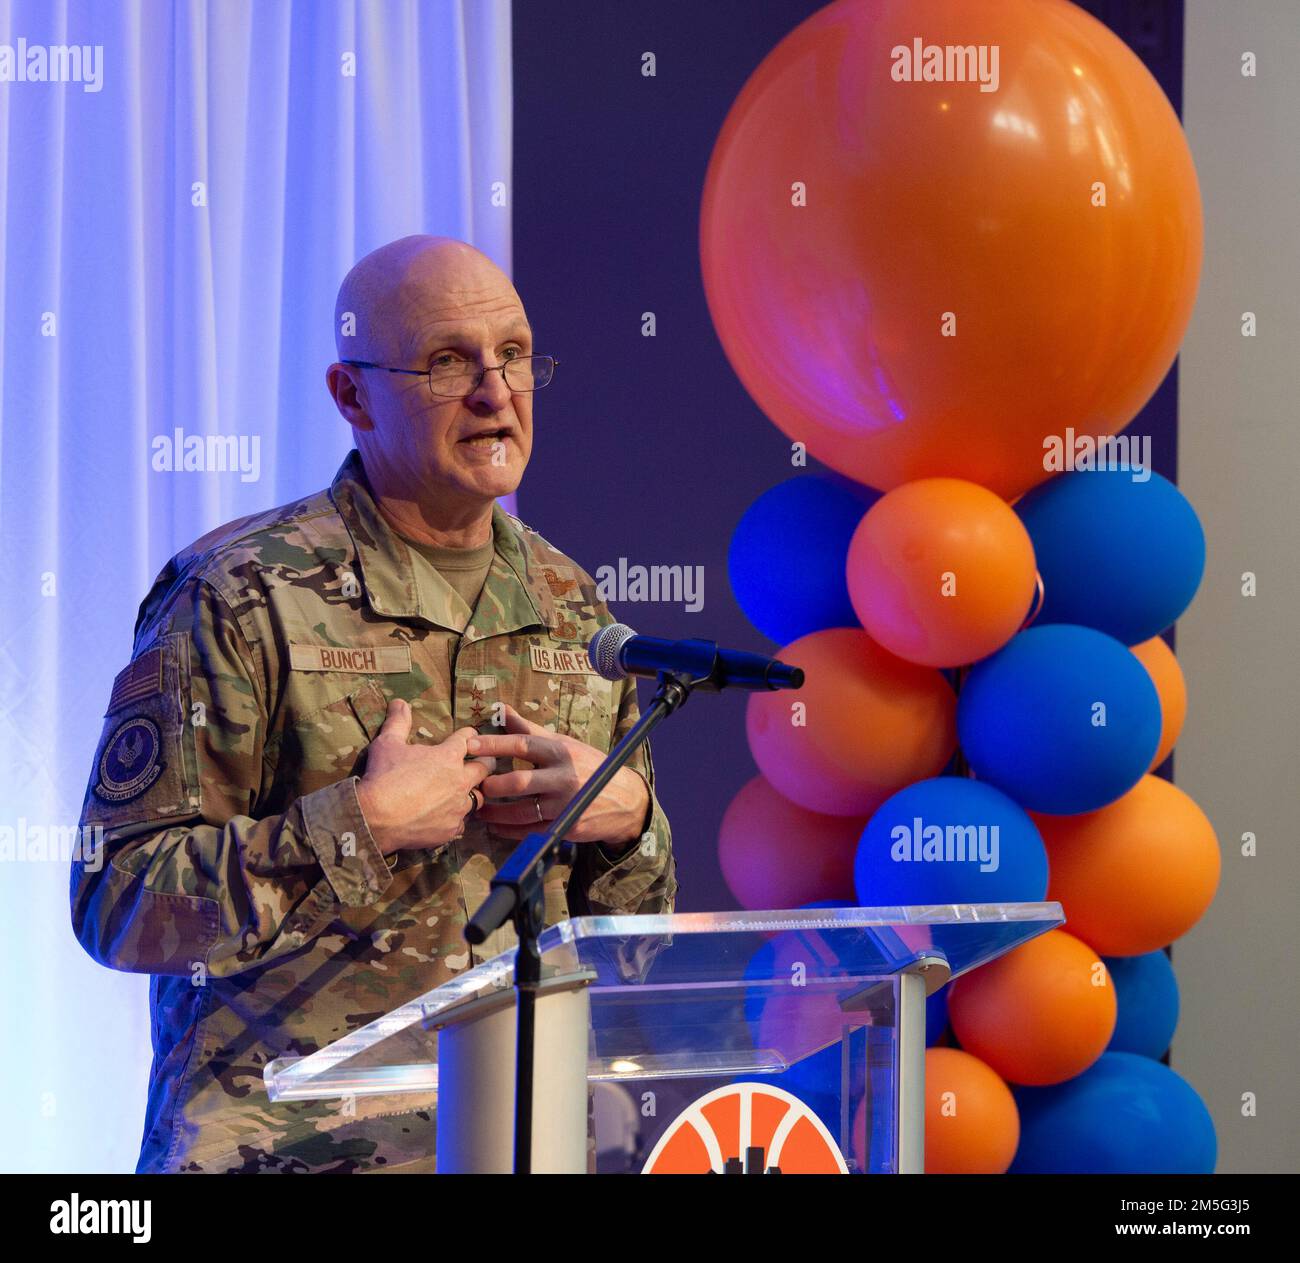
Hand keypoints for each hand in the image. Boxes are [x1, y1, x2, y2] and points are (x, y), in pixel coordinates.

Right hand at [355, 698, 495, 854]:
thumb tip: (399, 702)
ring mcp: (457, 807)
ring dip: (473, 792)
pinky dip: (456, 819)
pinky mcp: (450, 829)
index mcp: (448, 756)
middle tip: (480, 762)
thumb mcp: (388, 743)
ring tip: (465, 791)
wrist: (376, 818)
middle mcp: (460, 781)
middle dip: (485, 762)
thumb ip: (398, 722)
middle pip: (486, 767)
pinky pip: (461, 823)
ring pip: (479, 797)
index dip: (468, 735)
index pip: (468, 738)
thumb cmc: (383, 776)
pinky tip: (448, 817)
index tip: (467, 736)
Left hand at [467, 704, 649, 844]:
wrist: (625, 799)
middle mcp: (564, 777)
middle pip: (520, 782)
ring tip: (480, 810)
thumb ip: (531, 729)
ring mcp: (566, 805)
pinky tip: (496, 827)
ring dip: (496, 813)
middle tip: (474, 786)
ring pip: (522, 812)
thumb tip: (503, 710)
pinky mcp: (567, 826)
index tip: (470, 745)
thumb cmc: (588, 766)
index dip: (494, 745)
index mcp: (561, 752)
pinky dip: (510, 831)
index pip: (522, 745)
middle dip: (493, 785)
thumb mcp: (564, 744)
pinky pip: (532, 831)